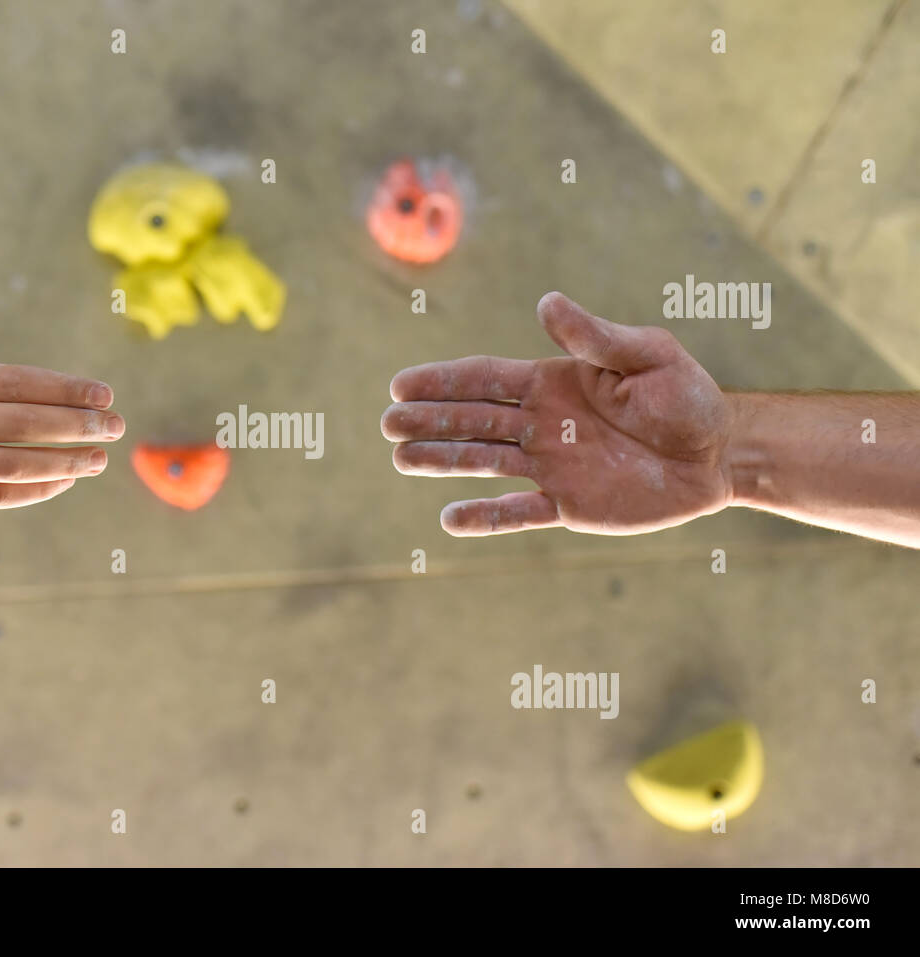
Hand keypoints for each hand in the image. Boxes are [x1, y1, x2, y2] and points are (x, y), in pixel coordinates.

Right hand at [0, 283, 124, 522]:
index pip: (16, 381)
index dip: (65, 388)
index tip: (104, 393)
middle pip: (24, 421)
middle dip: (79, 424)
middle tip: (118, 426)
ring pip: (14, 462)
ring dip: (64, 461)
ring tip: (99, 459)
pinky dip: (30, 492)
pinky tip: (61, 483)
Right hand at [382, 292, 733, 536]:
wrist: (718, 453)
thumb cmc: (686, 396)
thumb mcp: (648, 354)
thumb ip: (595, 336)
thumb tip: (546, 303)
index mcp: (552, 384)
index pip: (484, 378)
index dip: (442, 381)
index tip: (400, 384)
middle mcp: (541, 424)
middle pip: (472, 420)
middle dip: (429, 420)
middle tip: (387, 423)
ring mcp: (550, 466)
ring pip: (484, 462)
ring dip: (442, 461)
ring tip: (400, 459)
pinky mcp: (568, 506)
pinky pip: (519, 513)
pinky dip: (486, 518)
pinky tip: (450, 520)